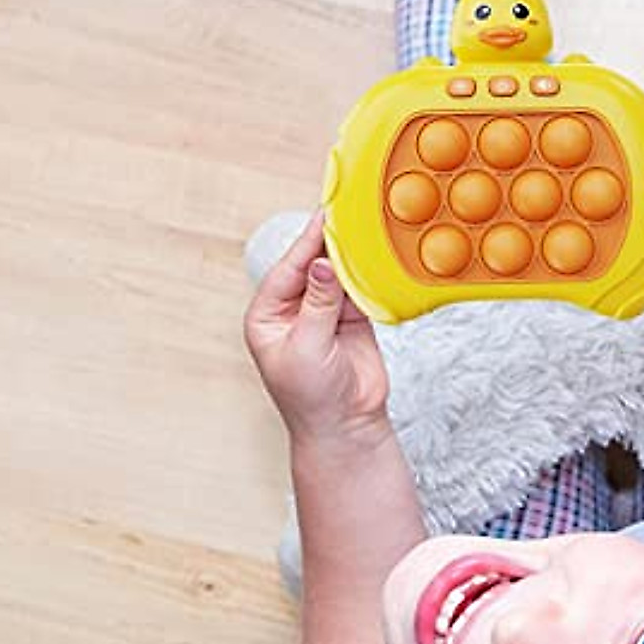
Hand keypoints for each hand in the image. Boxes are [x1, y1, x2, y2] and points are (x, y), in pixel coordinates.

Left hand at [243, 211, 389, 443]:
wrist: (345, 428)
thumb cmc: (311, 398)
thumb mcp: (308, 347)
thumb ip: (318, 303)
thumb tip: (322, 264)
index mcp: (267, 316)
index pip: (287, 270)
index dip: (306, 243)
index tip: (324, 217)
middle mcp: (293, 311)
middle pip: (311, 267)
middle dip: (328, 244)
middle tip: (349, 215)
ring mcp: (323, 314)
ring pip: (337, 275)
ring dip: (351, 258)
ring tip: (365, 231)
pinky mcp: (351, 320)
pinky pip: (359, 289)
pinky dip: (368, 276)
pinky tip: (376, 259)